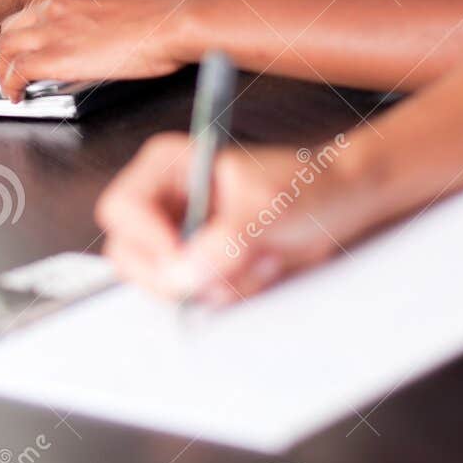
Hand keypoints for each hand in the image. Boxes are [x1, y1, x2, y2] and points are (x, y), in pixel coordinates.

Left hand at [0, 0, 193, 100]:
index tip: (25, 48)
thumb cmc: (156, 18)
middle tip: (10, 70)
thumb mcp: (116, 6)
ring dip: (5, 71)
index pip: (30, 12)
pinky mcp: (54, 55)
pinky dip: (10, 85)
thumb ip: (94, 18)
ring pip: (8, 50)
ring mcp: (52, 29)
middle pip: (12, 29)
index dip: (23, 34)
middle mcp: (55, 6)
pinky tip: (16, 95)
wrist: (168, 21)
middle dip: (7, 52)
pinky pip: (17, 71)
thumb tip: (92, 41)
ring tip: (11, 87)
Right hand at [96, 135, 373, 304]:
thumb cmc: (307, 186)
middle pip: (130, 255)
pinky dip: (230, 292)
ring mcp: (180, 236)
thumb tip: (183, 273)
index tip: (183, 257)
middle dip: (185, 270)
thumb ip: (223, 241)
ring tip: (258, 254)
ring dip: (220, 281)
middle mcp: (166, 201)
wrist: (340, 204)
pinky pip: (194, 296)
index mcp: (169, 166)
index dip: (147, 240)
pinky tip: (259, 266)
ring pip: (165, 283)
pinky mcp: (199, 266)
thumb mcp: (266, 208)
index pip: (123, 209)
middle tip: (227, 264)